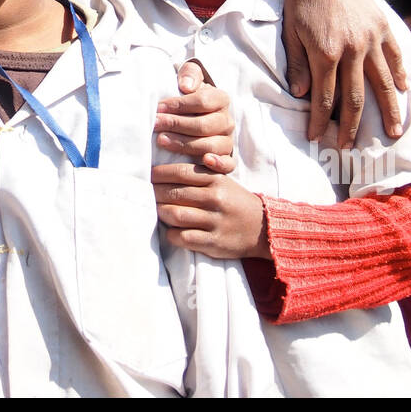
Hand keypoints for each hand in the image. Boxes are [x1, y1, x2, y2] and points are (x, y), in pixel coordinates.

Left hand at [152, 163, 267, 258]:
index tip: (149, 175)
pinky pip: (183, 238)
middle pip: (173, 193)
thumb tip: (166, 169)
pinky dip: (171, 234)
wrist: (263, 228)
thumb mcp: (223, 180)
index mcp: (216, 179)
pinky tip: (171, 230)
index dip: (159, 173)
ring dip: (161, 213)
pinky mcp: (213, 242)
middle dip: (155, 193)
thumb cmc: (234, 201)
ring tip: (157, 211)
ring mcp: (214, 221)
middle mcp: (215, 198)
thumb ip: (199, 173)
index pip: (180, 172)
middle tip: (147, 194)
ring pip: (175, 215)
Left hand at [153, 60, 234, 174]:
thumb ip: (190, 74)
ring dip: (184, 144)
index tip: (159, 107)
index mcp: (221, 100)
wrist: (193, 116)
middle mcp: (227, 121)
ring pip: (211, 145)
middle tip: (155, 124)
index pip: (203, 101)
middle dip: (177, 124)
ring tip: (161, 140)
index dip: (180, 104)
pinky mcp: (226, 159)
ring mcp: (227, 141)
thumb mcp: (190, 78)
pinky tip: (205, 161)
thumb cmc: (188, 97)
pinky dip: (219, 164)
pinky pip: (228, 165)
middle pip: (204, 125)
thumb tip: (186, 86)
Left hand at [282, 0, 405, 148]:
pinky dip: (400, 75)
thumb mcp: (291, 31)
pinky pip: (395, 56)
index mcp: (327, 53)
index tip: (317, 137)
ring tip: (393, 133)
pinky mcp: (382, 26)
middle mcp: (353, 49)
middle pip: (356, 97)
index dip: (321, 120)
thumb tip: (303, 95)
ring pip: (383, 82)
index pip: (325, 97)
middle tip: (350, 146)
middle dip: (353, 126)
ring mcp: (371, 38)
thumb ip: (299, 64)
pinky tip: (404, 91)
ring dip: (388, 111)